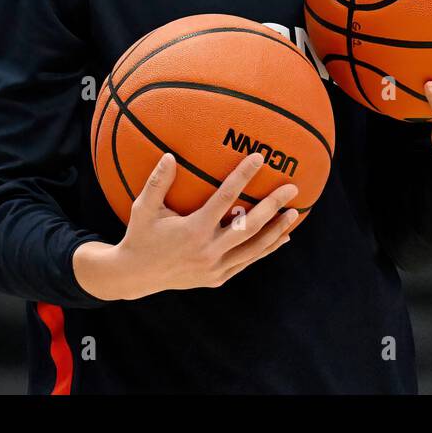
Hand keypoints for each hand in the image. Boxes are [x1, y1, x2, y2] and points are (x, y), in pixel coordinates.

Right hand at [73, 151, 298, 300]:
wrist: (136, 276)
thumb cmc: (140, 235)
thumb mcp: (142, 208)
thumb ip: (157, 183)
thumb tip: (169, 154)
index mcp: (193, 230)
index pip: (225, 198)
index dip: (243, 176)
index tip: (259, 157)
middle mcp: (208, 251)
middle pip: (249, 226)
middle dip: (273, 206)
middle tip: (292, 188)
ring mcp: (215, 268)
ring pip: (254, 248)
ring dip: (276, 231)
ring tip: (294, 214)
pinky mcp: (217, 278)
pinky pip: (246, 262)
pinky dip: (264, 249)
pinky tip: (281, 238)